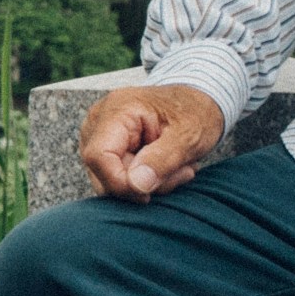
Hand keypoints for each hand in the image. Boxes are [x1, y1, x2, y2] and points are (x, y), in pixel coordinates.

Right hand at [77, 83, 226, 201]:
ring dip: (146, 185)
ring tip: (176, 168)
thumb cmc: (195, 111)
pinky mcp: (107, 148)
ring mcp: (99, 135)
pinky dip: (143, 182)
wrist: (196, 103)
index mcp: (117, 110)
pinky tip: (165, 168)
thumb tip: (136, 184)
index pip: (98, 156)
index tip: (150, 192)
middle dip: (140, 186)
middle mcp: (99, 121)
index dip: (120, 183)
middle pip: (101, 173)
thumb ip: (163, 159)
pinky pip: (116, 179)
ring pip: (108, 182)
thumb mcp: (190, 135)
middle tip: (179, 173)